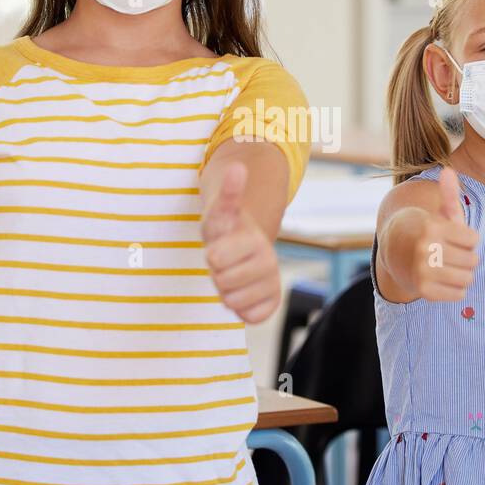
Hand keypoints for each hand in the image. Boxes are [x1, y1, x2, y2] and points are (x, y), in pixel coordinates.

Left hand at [202, 161, 281, 323]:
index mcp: (256, 241)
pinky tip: (242, 293)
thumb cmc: (227, 230)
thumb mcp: (222, 211)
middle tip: (224, 264)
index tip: (219, 248)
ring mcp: (272, 284)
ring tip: (231, 276)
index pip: (216, 260)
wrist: (242, 249)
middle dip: (217, 275)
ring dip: (226, 292)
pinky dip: (241, 309)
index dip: (212, 256)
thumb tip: (237, 167)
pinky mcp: (272, 304)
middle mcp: (269, 262)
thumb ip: (229, 192)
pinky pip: (250, 317)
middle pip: (223, 283)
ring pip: (233, 302)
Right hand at [403, 167, 478, 300]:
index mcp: (432, 228)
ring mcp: (423, 271)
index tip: (455, 238)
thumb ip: (448, 194)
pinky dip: (457, 289)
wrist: (396, 253)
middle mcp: (425, 249)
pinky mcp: (424, 291)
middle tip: (453, 254)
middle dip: (467, 258)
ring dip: (464, 274)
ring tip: (452, 267)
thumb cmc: (426, 231)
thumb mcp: (437, 214)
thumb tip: (449, 171)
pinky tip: (446, 280)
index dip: (468, 239)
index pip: (473, 239)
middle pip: (473, 260)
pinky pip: (459, 294)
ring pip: (468, 278)